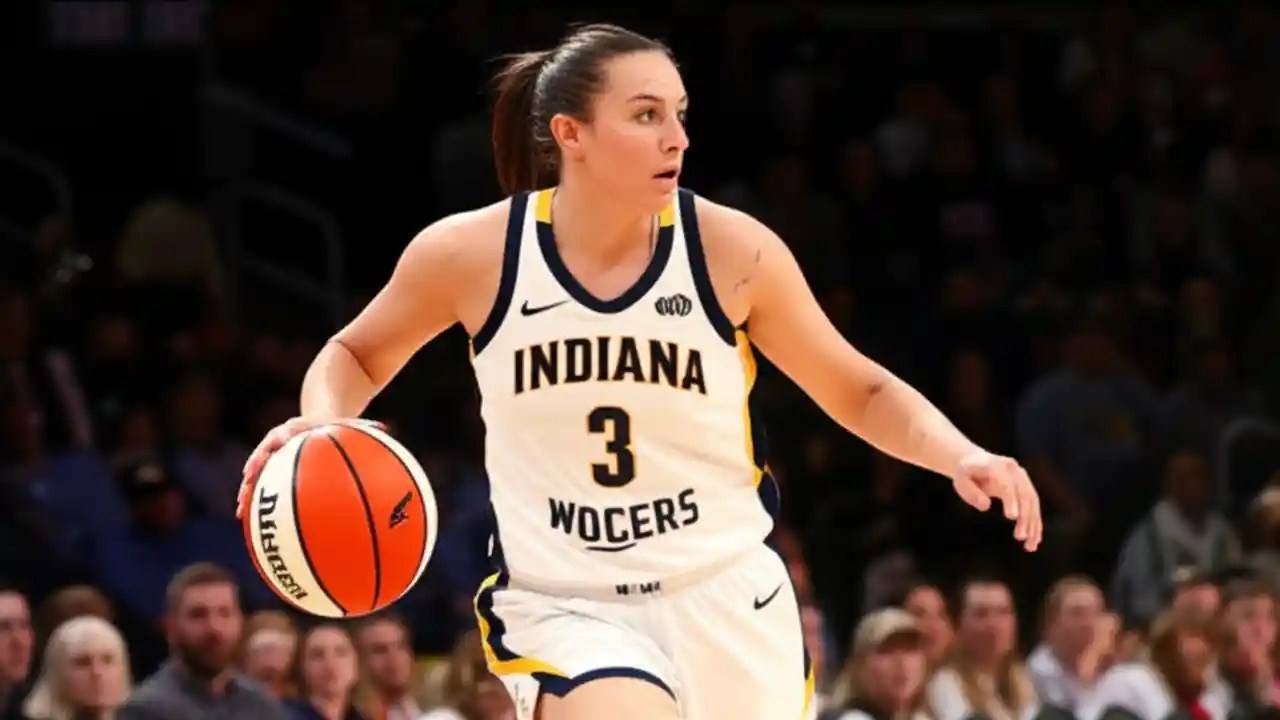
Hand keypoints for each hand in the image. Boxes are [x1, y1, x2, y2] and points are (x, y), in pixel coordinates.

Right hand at [236, 416, 383, 518]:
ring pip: (255, 473)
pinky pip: (262, 484)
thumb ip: (363, 426)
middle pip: (261, 454)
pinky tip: (251, 522)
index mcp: (296, 428)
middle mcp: (279, 440)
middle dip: (254, 469)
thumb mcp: (348, 423)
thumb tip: (385, 426)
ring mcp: (273, 455)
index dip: (278, 439)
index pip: (285, 431)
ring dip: (249, 490)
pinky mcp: (272, 466)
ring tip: (242, 512)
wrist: (318, 414)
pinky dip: (257, 499)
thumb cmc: (335, 424)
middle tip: (247, 484)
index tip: (275, 446)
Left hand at [949, 451, 1042, 550]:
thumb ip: (971, 492)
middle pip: (1025, 495)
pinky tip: (1034, 541)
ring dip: (1034, 525)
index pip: (1007, 484)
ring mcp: (1024, 479)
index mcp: (999, 466)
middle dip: (1025, 517)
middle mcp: (1015, 471)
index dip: (1011, 500)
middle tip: (1020, 537)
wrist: (975, 461)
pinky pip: (1034, 508)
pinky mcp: (1027, 489)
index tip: (1012, 517)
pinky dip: (1035, 524)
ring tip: (1030, 546)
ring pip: (1033, 504)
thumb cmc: (966, 473)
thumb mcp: (961, 480)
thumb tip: (985, 506)